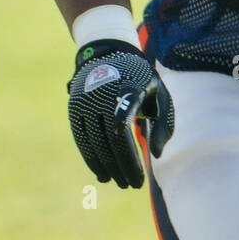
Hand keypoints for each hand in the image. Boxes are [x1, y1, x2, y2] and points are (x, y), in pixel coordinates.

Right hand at [66, 39, 174, 188]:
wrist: (108, 55)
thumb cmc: (141, 80)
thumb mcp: (160, 93)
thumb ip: (164, 122)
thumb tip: (156, 155)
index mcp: (129, 87)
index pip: (124, 111)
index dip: (125, 130)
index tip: (127, 143)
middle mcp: (104, 95)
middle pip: (111, 138)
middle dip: (124, 165)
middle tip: (134, 185)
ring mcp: (86, 102)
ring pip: (96, 142)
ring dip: (108, 167)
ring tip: (122, 183)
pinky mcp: (75, 110)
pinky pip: (83, 141)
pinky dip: (93, 160)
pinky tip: (103, 175)